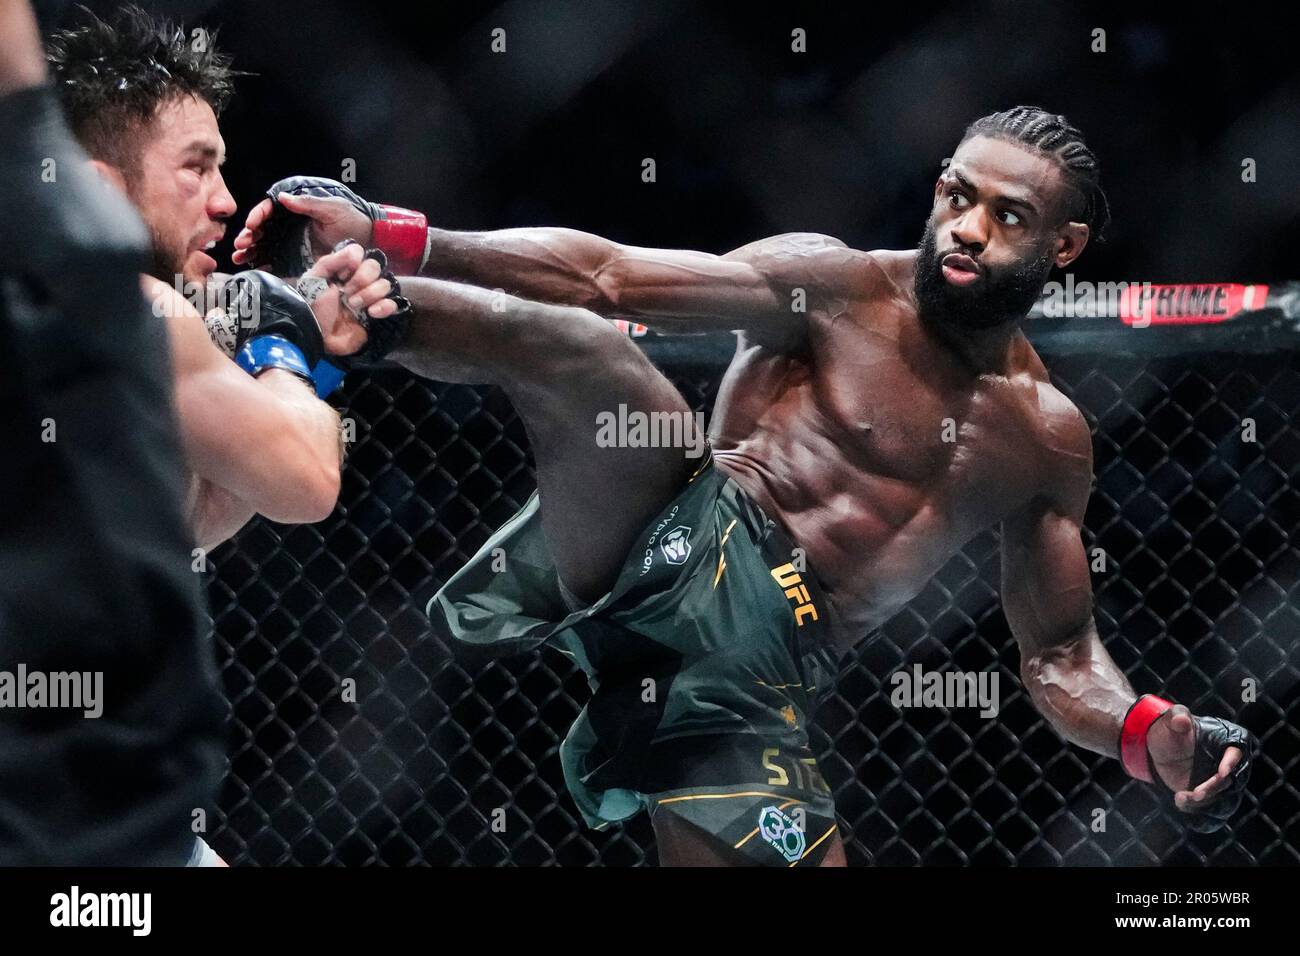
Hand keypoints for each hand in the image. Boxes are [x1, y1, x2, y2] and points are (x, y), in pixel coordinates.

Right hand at [233, 191, 373, 267]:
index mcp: (296, 210)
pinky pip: (276, 262)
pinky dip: (264, 266)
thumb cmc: (352, 220)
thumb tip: (283, 198)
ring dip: (250, 252)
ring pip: (265, 246)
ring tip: (240, 259)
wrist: (367, 243)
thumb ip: (309, 204)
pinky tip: (255, 270)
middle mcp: (290, 226)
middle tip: (240, 245)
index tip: (252, 225)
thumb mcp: (332, 209)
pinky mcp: (296, 259)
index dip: (258, 216)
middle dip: (249, 236)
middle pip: (263, 229)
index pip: (270, 210)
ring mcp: (292, 243)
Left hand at [297, 243, 397, 355]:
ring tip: (353, 305)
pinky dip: (384, 306)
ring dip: (370, 293)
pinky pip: (392, 304)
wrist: (317, 335)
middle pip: (375, 266)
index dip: (355, 260)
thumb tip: (356, 252)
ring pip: (385, 284)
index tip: (342, 274)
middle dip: (362, 278)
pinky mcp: (377, 315)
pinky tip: (371, 313)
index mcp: (343, 270)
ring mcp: (369, 297)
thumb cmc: (313, 307)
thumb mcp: (314, 279)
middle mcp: (358, 280)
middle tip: (347, 292)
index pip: (360, 253)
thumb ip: (330, 261)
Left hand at [1145, 704, 1249, 817]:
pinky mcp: (1209, 793)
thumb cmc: (1169, 729)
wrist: (1159, 747)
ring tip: (1180, 798)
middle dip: (1214, 788)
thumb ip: (1177, 716)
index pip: (1236, 753)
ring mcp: (1219, 780)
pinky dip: (1196, 808)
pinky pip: (1209, 806)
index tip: (1222, 773)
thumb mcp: (1170, 720)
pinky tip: (1179, 801)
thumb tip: (1182, 719)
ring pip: (1220, 797)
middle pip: (1231, 781)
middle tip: (1195, 794)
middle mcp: (1228, 763)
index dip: (1231, 764)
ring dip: (1203, 801)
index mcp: (1225, 740)